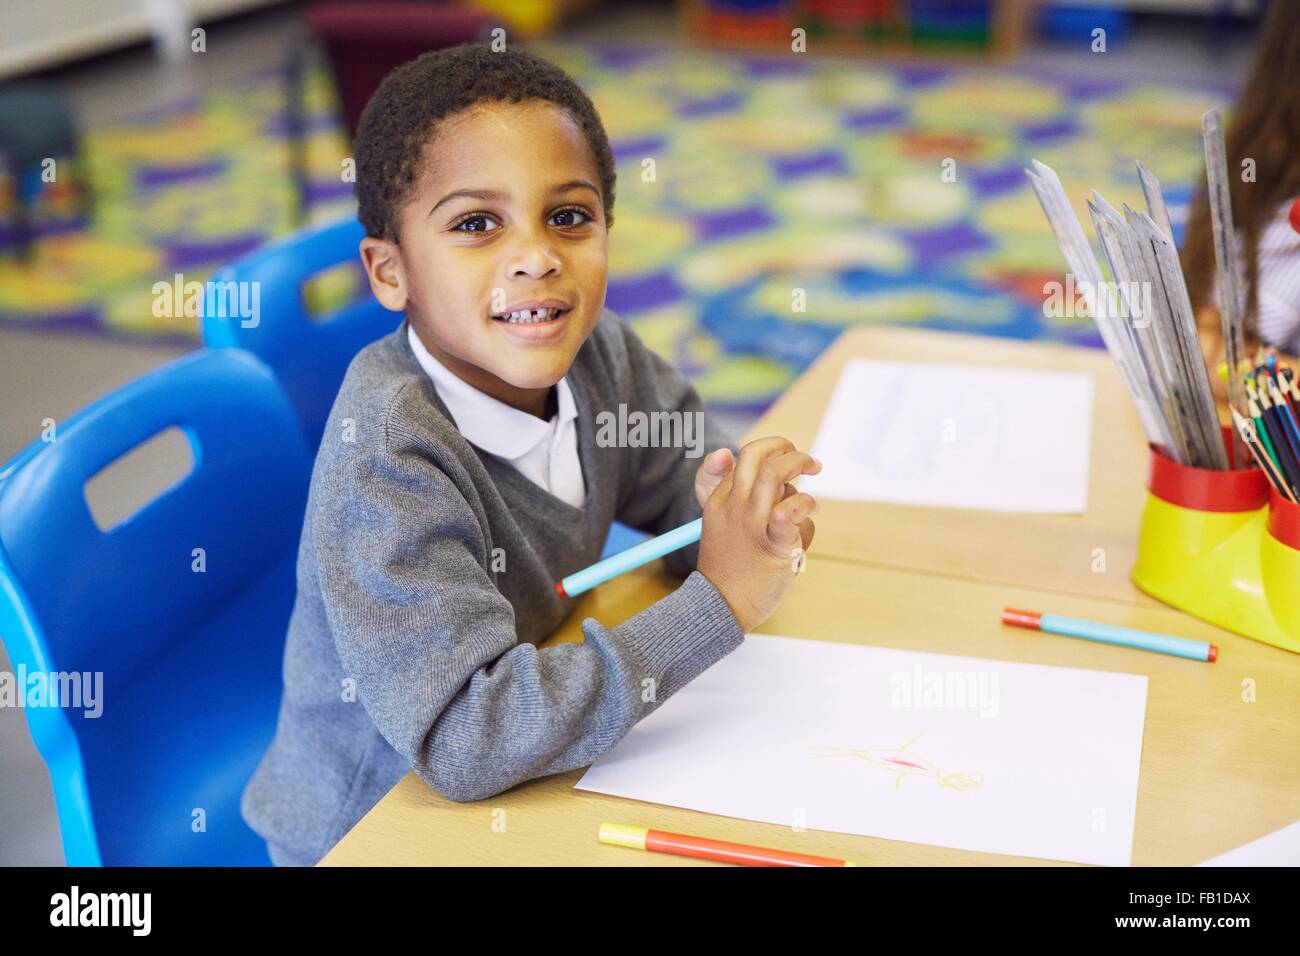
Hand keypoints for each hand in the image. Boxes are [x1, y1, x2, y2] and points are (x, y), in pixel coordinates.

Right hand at [696, 437, 820, 632]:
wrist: (722, 607)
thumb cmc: (727, 568)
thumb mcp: (717, 524)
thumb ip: (719, 490)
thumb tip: (724, 452)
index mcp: (719, 501)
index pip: (739, 459)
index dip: (765, 450)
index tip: (781, 455)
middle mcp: (733, 507)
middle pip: (755, 456)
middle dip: (785, 448)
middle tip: (807, 462)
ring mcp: (752, 524)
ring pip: (775, 474)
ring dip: (800, 470)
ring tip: (812, 495)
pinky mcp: (773, 544)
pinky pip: (791, 510)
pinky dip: (805, 505)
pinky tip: (810, 512)